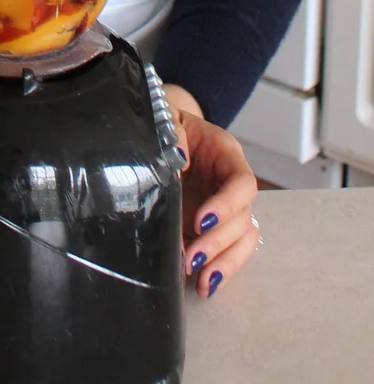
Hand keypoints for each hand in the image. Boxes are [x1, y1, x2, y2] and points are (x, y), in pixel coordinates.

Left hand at [164, 84, 259, 299]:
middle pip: (242, 218)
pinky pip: (229, 251)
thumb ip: (173, 133)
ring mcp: (225, 208)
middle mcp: (230, 184)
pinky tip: (205, 285)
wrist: (161, 131)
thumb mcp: (167, 118)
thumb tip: (177, 156)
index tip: (200, 222)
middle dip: (219, 242)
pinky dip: (221, 269)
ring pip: (242, 240)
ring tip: (202, 281)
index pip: (241, 183)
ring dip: (224, 262)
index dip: (226, 205)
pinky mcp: (213, 227)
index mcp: (225, 154)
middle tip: (191, 258)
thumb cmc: (166, 123)